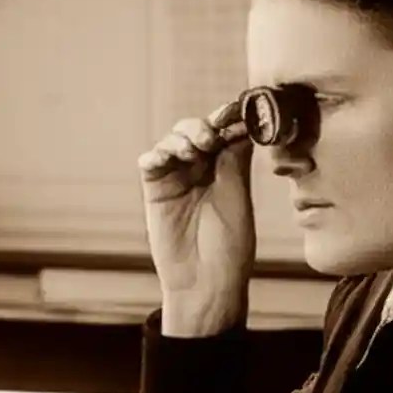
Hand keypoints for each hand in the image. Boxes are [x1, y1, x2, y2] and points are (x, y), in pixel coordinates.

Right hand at [138, 101, 255, 335]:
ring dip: (183, 137)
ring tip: (195, 150)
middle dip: (203, 126)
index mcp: (227, 165)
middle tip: (210, 139)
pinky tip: (165, 158)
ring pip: (174, 139)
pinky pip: (150, 161)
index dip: (228, 118)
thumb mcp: (237, 193)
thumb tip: (242, 121)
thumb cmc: (230, 243)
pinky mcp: (155, 188)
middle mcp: (202, 166)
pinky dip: (157, 153)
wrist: (207, 280)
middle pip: (197, 129)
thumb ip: (234, 158)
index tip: (236, 113)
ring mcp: (177, 175)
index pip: (225, 130)